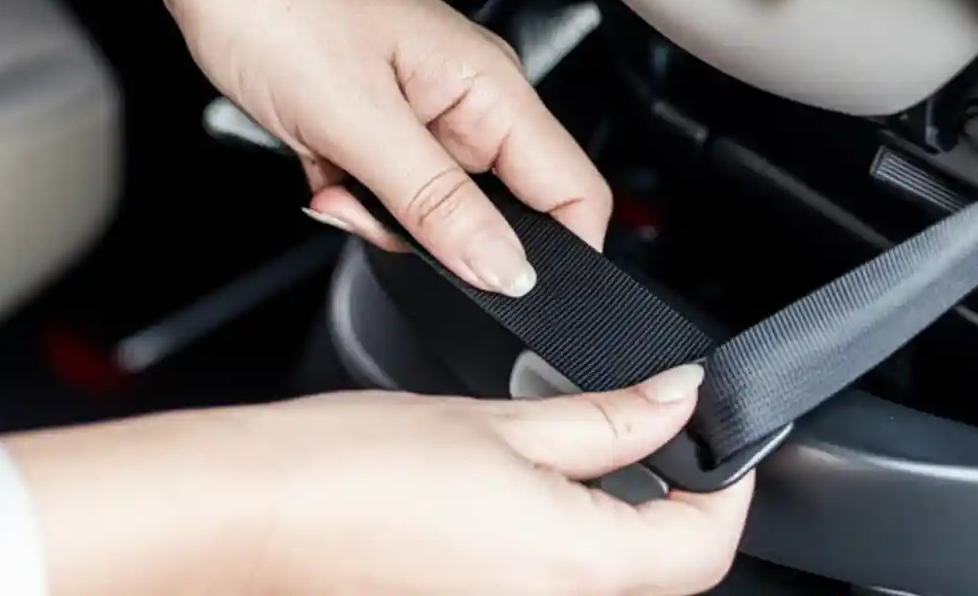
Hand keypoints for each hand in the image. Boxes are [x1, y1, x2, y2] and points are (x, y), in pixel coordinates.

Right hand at [6, 364, 752, 595]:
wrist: (251, 513)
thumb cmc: (350, 469)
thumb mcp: (498, 420)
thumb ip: (605, 418)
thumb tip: (676, 400)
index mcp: (573, 563)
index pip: (704, 544)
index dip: (726, 485)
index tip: (716, 437)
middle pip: (661, 569)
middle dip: (670, 501)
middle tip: (643, 429)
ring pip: (604, 578)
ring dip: (612, 521)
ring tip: (565, 454)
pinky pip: (546, 583)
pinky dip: (557, 542)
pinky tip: (515, 493)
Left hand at [145, 0, 611, 296]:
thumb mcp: (359, 118)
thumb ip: (438, 203)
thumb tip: (507, 269)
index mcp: (490, 90)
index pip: (573, 192)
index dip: (560, 254)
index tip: (508, 291)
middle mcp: (466, 104)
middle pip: (499, 216)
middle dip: (440, 240)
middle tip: (379, 212)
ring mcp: (421, 119)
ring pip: (435, 215)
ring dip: (384, 218)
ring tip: (337, 180)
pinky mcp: (376, 129)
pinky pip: (387, 197)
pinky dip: (352, 200)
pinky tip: (322, 172)